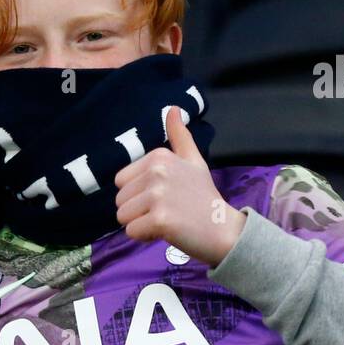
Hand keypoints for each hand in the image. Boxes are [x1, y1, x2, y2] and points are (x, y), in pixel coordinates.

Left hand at [114, 106, 244, 266]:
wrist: (224, 229)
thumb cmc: (203, 197)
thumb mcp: (192, 160)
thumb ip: (179, 136)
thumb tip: (172, 108)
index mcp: (159, 156)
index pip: (121, 181)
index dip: (138, 194)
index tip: (164, 197)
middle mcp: (157, 171)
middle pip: (119, 200)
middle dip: (138, 211)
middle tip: (167, 210)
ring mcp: (158, 195)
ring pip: (122, 216)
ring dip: (140, 224)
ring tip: (167, 220)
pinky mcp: (160, 219)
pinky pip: (131, 232)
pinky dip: (145, 236)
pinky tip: (167, 231)